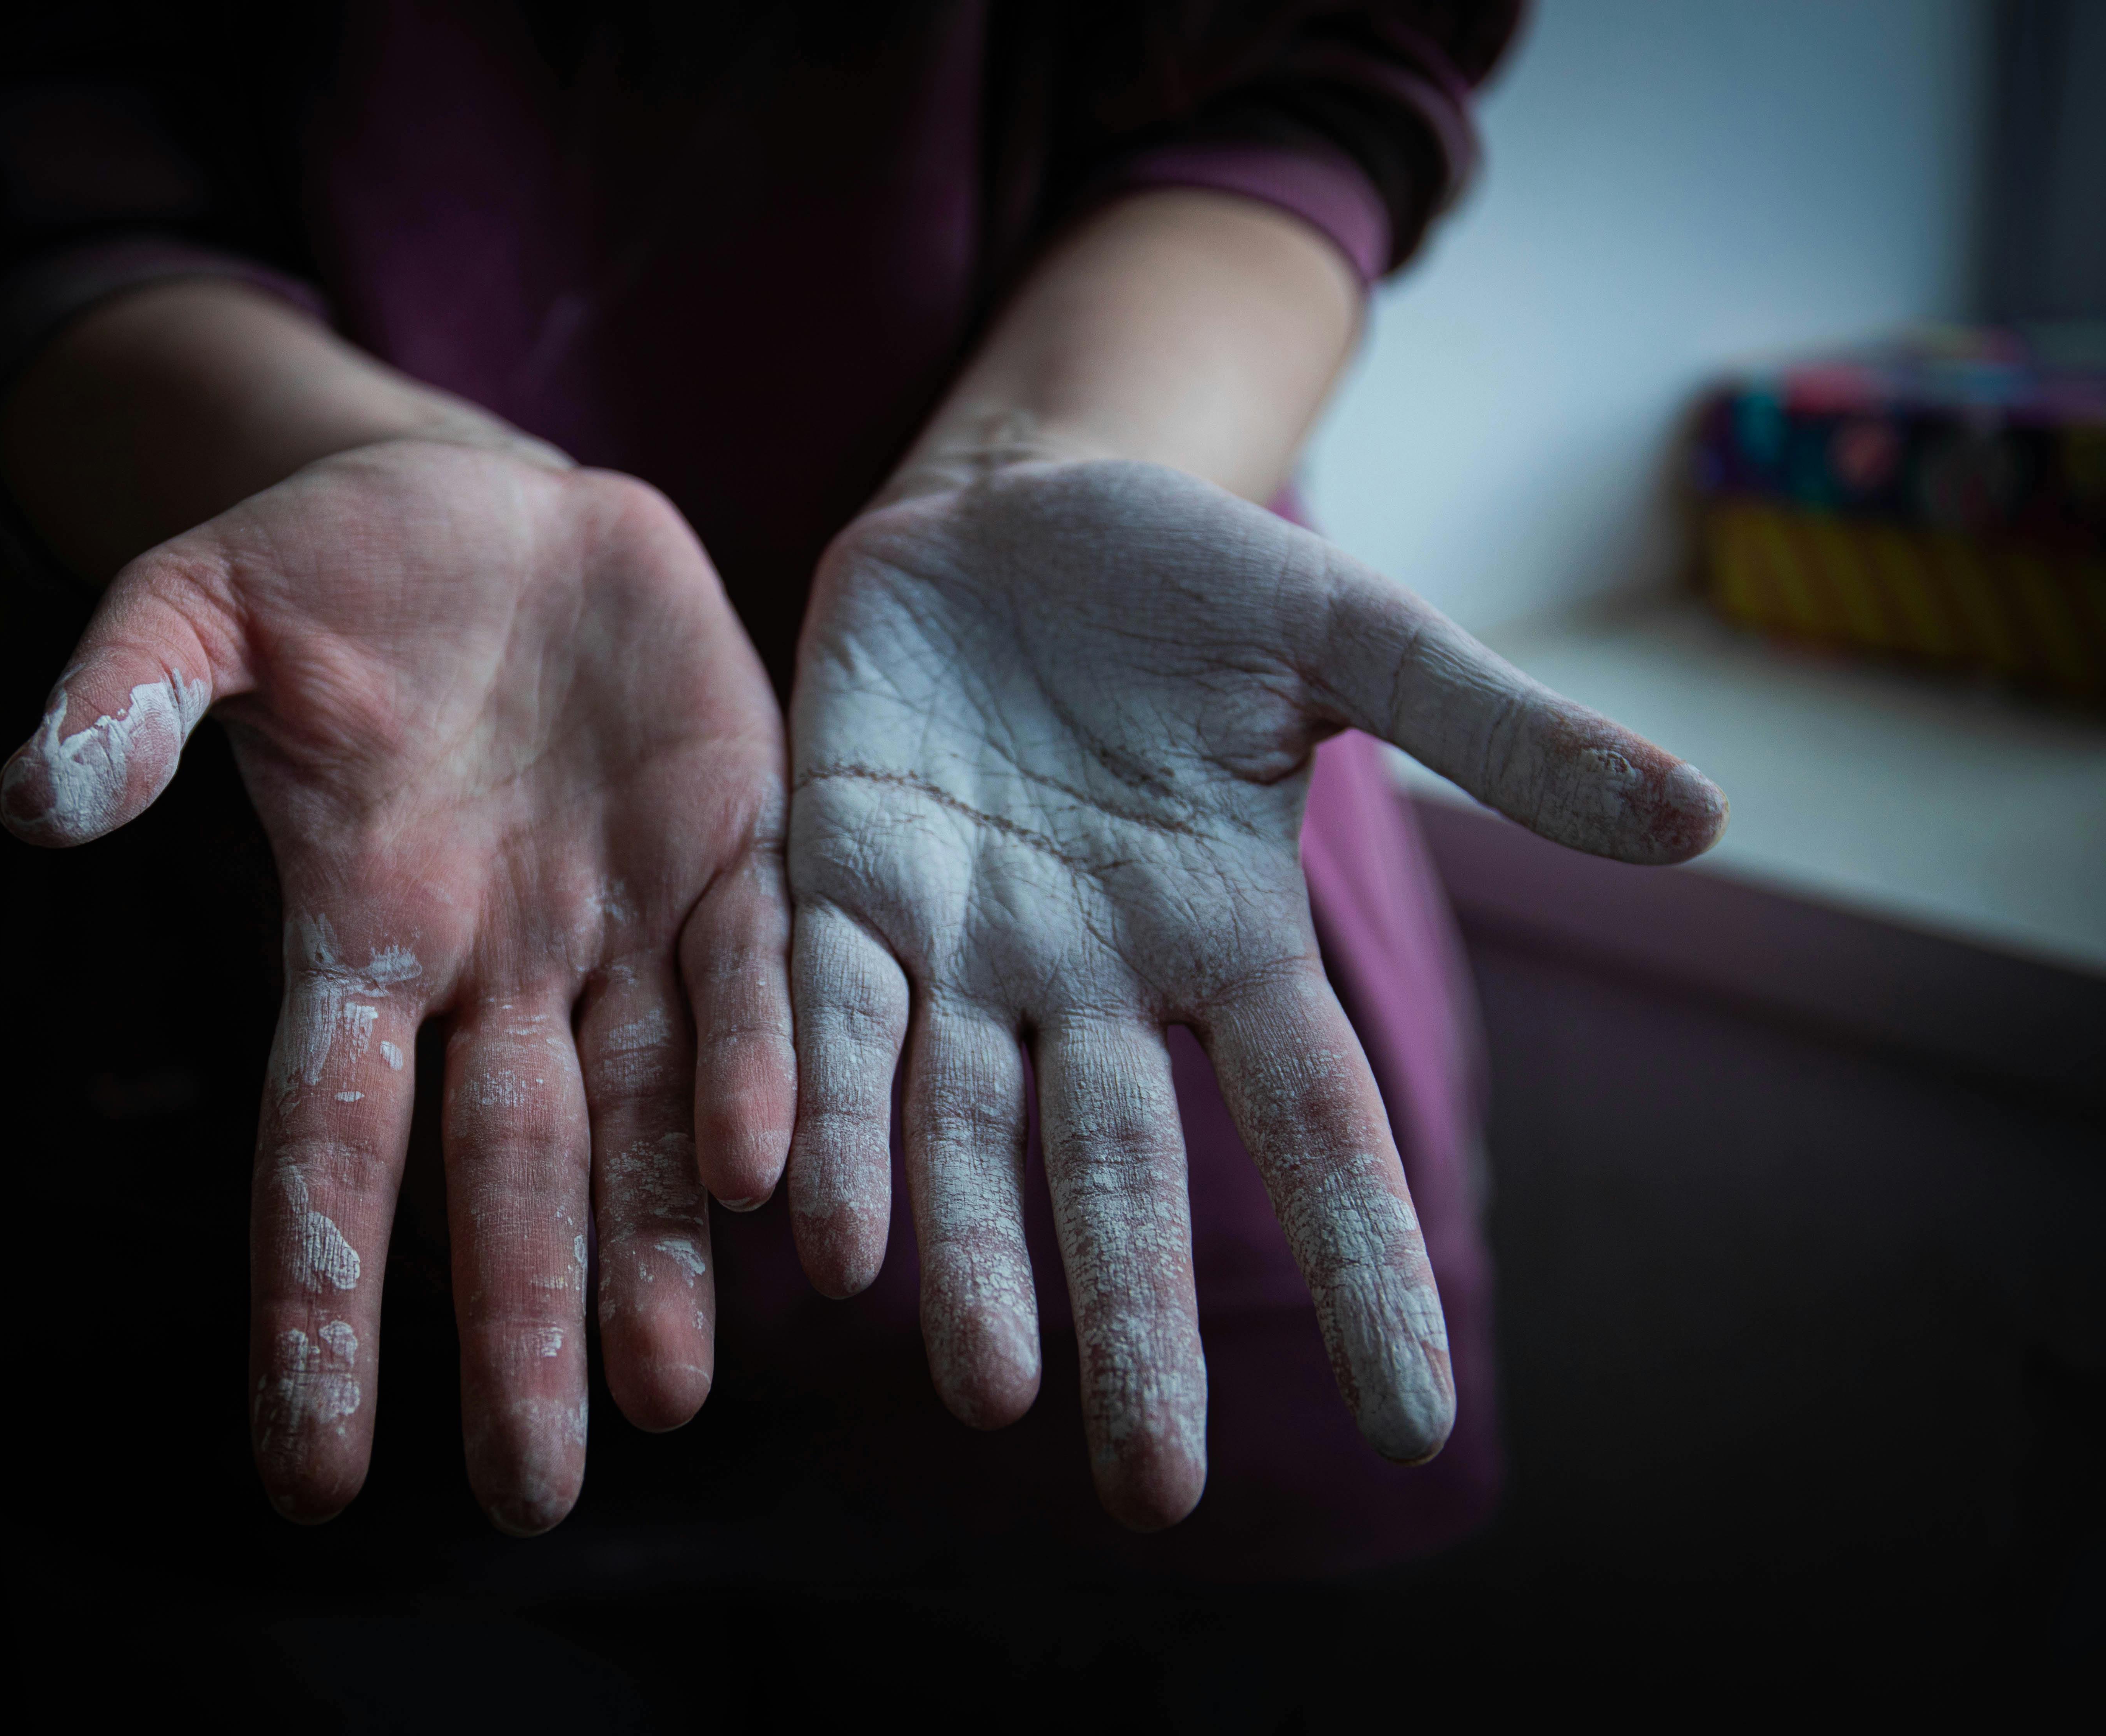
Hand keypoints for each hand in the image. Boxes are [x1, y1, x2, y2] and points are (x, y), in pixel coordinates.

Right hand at [0, 440, 794, 1530]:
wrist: (497, 507)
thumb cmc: (331, 572)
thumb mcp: (202, 608)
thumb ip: (129, 700)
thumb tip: (31, 801)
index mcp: (365, 931)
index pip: (331, 1151)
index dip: (321, 1298)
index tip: (313, 1466)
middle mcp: (501, 964)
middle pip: (504, 1171)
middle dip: (518, 1322)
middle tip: (536, 1485)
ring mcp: (624, 917)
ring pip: (645, 1116)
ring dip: (660, 1249)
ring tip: (665, 1390)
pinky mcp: (736, 844)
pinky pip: (755, 973)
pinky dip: (762, 1066)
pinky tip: (783, 1176)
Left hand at [784, 457, 1723, 1528]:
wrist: (1010, 504)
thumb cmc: (1185, 574)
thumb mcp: (1348, 634)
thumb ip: (1495, 732)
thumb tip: (1704, 818)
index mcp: (1223, 937)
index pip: (1312, 1130)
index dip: (1363, 1264)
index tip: (1414, 1417)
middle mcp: (1091, 978)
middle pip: (1122, 1176)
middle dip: (1132, 1326)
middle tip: (1149, 1492)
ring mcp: (961, 942)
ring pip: (961, 1130)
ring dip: (967, 1255)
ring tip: (982, 1387)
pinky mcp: (841, 879)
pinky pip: (828, 1014)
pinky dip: (820, 1109)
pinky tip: (805, 1216)